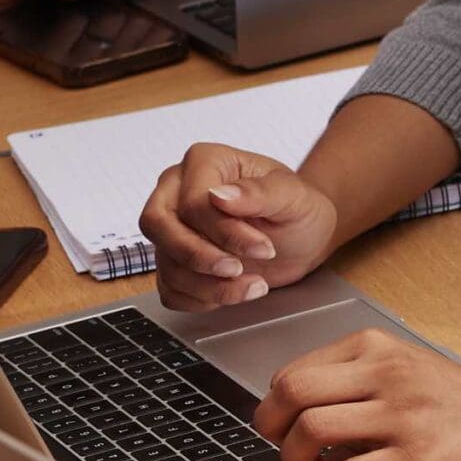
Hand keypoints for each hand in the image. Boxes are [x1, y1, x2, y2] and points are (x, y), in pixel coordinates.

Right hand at [139, 144, 336, 309]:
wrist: (302, 236)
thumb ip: (259, 192)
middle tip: (239, 270)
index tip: (264, 247)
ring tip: (254, 285)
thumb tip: (220, 195)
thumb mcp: (292, 196)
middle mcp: (177, 190)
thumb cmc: (297, 208)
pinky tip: (234, 292)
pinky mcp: (173, 260)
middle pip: (158, 226)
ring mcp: (171, 227)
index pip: (192, 202)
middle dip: (199, 257)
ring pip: (164, 261)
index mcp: (204, 162)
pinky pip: (169, 288)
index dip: (224, 231)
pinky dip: (200, 299)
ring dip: (207, 284)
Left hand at [254, 330, 460, 460]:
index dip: (274, 408)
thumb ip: (355, 378)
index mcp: (376, 347)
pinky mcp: (419, 455)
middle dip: (273, 431)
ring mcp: (402, 415)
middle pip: (291, 394)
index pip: (291, 373)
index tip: (286, 427)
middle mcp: (385, 374)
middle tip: (291, 451)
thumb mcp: (405, 365)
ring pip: (311, 431)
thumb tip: (296, 412)